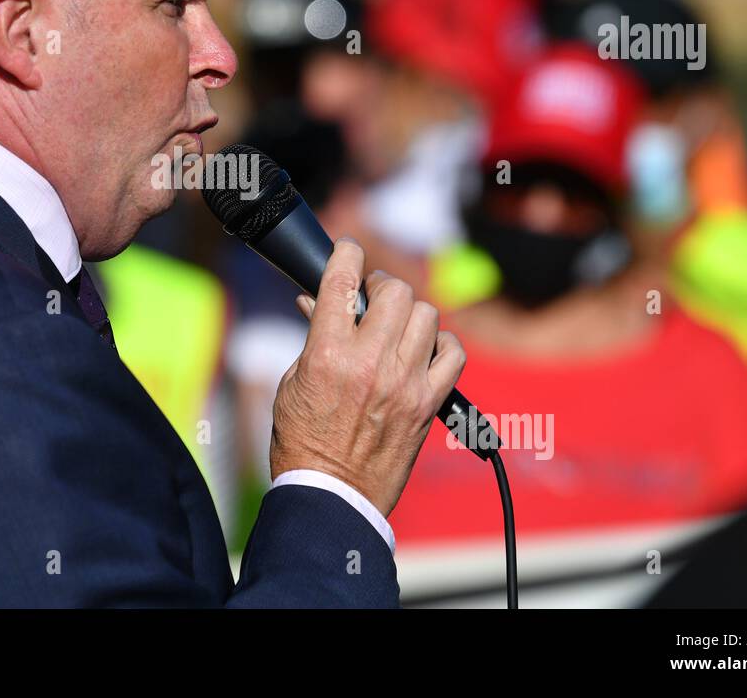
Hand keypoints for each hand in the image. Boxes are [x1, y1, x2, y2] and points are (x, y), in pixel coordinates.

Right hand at [269, 238, 465, 516]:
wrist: (332, 495)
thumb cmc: (302, 442)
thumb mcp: (292, 383)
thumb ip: (313, 338)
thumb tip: (318, 301)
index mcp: (328, 354)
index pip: (342, 280)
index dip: (346, 254)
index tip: (347, 251)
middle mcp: (371, 363)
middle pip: (394, 290)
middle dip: (381, 284)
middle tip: (372, 295)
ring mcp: (405, 383)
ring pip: (426, 315)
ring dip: (409, 312)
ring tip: (395, 326)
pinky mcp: (429, 403)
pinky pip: (453, 352)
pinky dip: (442, 343)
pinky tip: (425, 349)